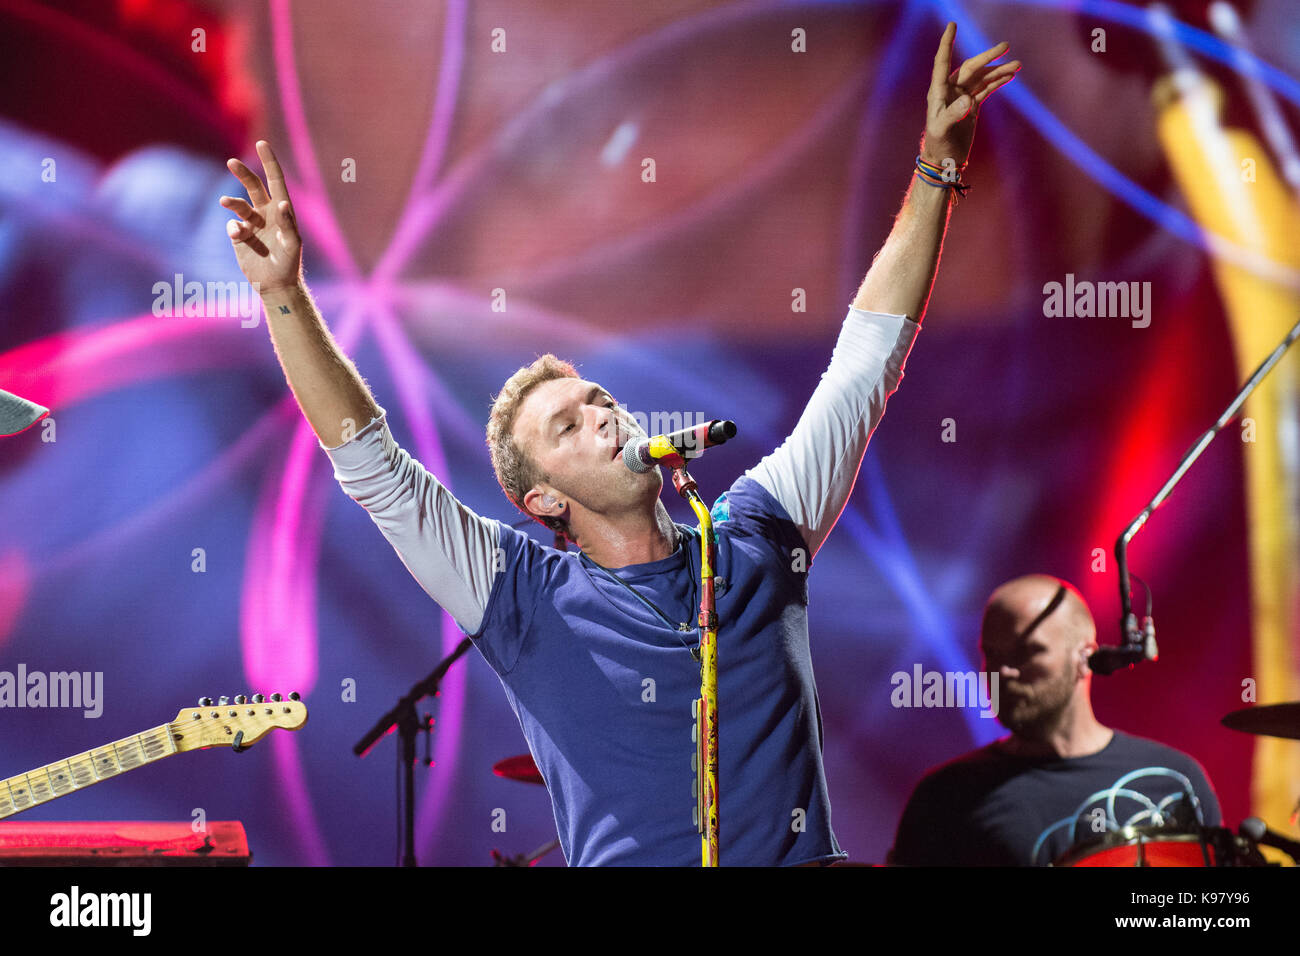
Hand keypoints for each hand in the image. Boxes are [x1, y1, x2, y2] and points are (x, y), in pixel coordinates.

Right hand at [221, 140, 302, 293]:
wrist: (275, 284)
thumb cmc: (289, 264)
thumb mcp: (292, 245)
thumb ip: (288, 224)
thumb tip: (280, 203)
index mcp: (281, 210)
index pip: (275, 180)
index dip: (269, 162)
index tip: (262, 143)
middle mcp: (266, 213)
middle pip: (253, 186)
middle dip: (243, 173)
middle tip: (232, 162)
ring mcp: (252, 224)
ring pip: (238, 205)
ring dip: (231, 202)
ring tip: (225, 202)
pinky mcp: (239, 236)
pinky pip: (232, 225)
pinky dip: (233, 228)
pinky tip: (239, 237)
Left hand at [920, 23, 1019, 169]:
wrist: (944, 161)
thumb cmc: (937, 145)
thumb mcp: (941, 130)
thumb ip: (952, 114)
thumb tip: (967, 100)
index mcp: (938, 92)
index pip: (942, 62)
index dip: (947, 43)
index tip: (952, 25)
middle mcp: (950, 91)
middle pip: (971, 67)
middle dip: (988, 57)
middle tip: (1006, 46)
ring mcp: (962, 98)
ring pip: (982, 78)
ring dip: (999, 71)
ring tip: (1017, 65)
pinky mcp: (972, 106)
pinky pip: (986, 89)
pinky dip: (998, 82)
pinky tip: (1010, 75)